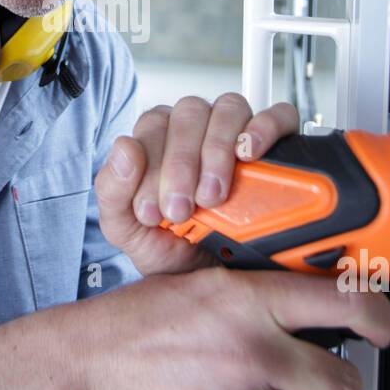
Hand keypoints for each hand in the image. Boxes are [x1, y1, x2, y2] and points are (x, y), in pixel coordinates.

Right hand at [75, 265, 389, 389]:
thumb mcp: (204, 283)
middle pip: (342, 380)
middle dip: (335, 378)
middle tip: (317, 372)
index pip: (344, 302)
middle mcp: (249, 352)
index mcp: (246, 301)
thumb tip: (319, 302)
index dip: (380, 316)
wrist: (89, 367)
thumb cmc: (138, 323)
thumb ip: (262, 293)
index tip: (385, 326)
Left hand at [94, 94, 299, 275]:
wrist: (216, 280)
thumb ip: (113, 190)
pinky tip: (250, 155)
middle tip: (182, 210)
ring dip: (217, 150)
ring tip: (214, 196)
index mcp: (158, 139)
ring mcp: (236, 129)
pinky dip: (264, 129)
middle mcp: (196, 127)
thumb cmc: (171, 250)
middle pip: (189, 113)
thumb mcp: (128, 230)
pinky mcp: (276, 140)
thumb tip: (124, 146)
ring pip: (229, 108)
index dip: (150, 167)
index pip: (152, 125)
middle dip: (181, 164)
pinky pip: (276, 116)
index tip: (154, 212)